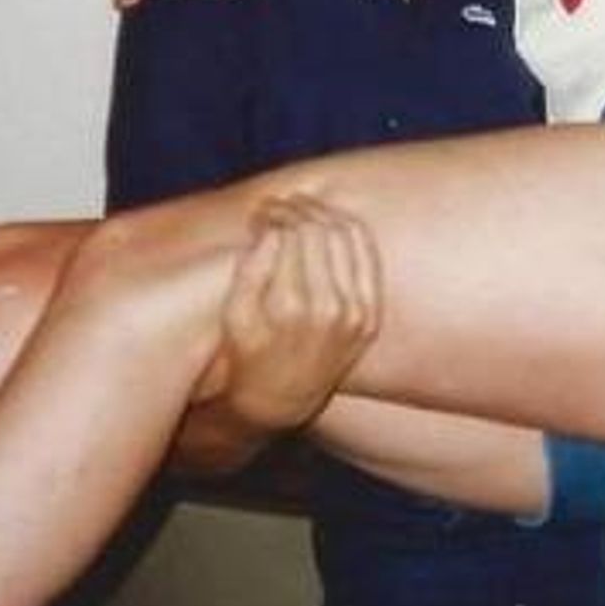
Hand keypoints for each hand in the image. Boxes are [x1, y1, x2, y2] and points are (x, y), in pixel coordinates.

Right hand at [197, 196, 382, 434]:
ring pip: (346, 235)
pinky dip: (351, 231)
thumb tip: (271, 228)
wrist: (281, 400)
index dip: (274, 212)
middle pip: (318, 230)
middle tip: (279, 205)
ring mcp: (355, 314)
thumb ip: (250, 270)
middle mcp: (329, 309)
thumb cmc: (248, 352)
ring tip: (301, 208)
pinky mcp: (369, 317)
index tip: (261, 209)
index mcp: (290, 306)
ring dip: (323, 213)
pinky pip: (368, 256)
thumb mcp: (234, 316)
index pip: (290, 233)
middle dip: (296, 209)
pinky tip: (331, 222)